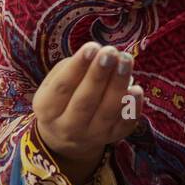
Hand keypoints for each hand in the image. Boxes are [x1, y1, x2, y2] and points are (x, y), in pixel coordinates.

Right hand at [32, 43, 143, 184]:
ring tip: (126, 61)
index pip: (62, 87)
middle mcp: (68, 127)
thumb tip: (98, 53)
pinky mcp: (114, 137)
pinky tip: (136, 89)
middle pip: (85, 101)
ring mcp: (92, 135)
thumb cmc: (62, 99)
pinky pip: (125, 124)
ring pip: (107, 112)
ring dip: (118, 84)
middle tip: (111, 52)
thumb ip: (72, 68)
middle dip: (99, 74)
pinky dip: (133, 107)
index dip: (77, 67)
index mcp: (47, 110)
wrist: (67, 138)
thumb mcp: (54, 83)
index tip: (92, 46)